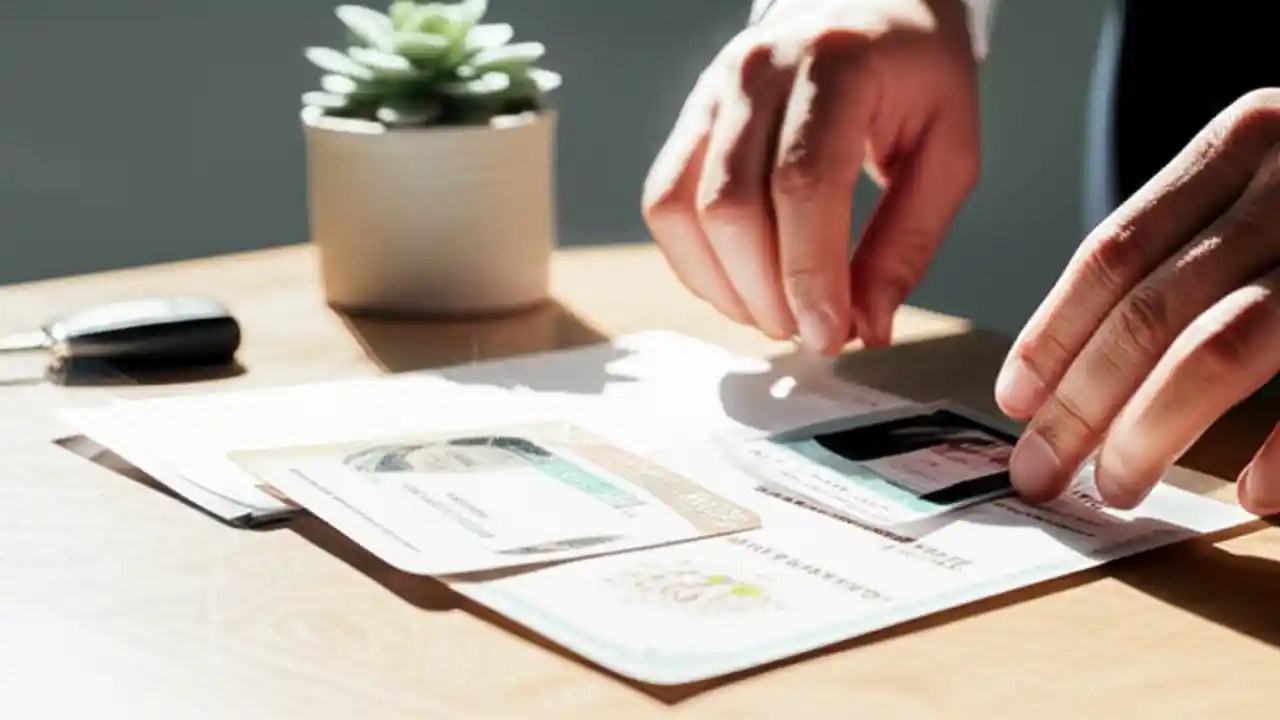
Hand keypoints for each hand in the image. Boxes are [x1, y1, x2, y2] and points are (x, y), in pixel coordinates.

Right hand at [641, 0, 979, 353]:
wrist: (872, 0)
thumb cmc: (916, 71)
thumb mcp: (948, 150)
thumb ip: (908, 241)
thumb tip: (867, 327)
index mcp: (836, 66)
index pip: (802, 185)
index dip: (808, 274)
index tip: (828, 334)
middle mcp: (760, 71)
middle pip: (731, 206)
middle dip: (765, 293)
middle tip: (808, 334)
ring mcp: (714, 91)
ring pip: (682, 209)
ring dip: (723, 286)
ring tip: (774, 314)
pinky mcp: (691, 117)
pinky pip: (664, 202)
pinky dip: (695, 262)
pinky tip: (738, 285)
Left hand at [996, 89, 1279, 514]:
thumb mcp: (1273, 180)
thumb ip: (1193, 243)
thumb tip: (1076, 365)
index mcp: (1247, 140)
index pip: (1115, 250)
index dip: (1053, 332)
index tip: (1014, 400)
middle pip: (1153, 307)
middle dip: (1082, 402)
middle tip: (1040, 471)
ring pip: (1226, 345)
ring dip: (1156, 428)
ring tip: (1115, 486)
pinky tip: (1251, 495)